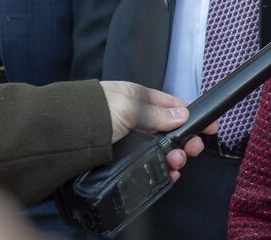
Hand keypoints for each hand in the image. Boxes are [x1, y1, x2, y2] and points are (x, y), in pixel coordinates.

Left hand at [99, 81, 218, 181]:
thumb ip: (157, 113)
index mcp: (136, 98)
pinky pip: (146, 164)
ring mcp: (127, 140)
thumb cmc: (92, 113)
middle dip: (184, 140)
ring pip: (159, 149)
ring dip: (173, 156)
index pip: (170, 105)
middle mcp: (133, 118)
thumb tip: (182, 115)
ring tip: (176, 163)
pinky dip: (159, 169)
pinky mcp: (120, 160)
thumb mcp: (129, 107)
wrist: (61, 138)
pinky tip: (166, 173)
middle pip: (168, 130)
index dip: (190, 115)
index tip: (209, 126)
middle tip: (193, 150)